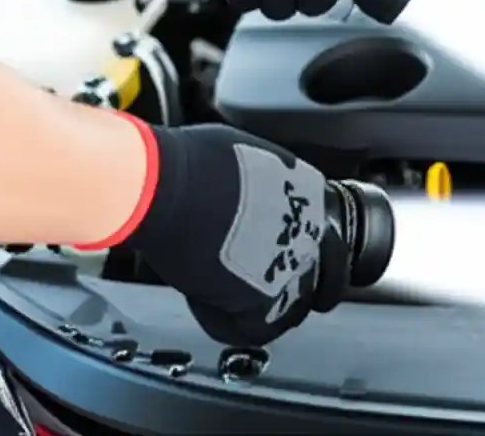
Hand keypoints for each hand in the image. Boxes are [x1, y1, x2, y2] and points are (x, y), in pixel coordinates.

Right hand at [107, 119, 350, 345]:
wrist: (164, 186)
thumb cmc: (192, 161)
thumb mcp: (245, 154)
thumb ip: (260, 179)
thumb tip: (247, 185)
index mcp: (310, 192)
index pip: (319, 232)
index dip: (290, 243)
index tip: (267, 244)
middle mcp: (309, 232)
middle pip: (320, 274)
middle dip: (294, 281)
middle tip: (262, 282)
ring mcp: (289, 269)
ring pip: (294, 308)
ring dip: (265, 308)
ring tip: (233, 300)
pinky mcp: (259, 301)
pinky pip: (253, 329)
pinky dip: (227, 323)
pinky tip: (206, 305)